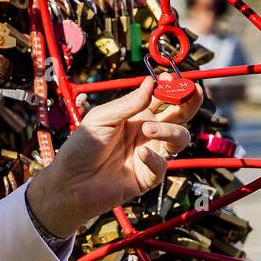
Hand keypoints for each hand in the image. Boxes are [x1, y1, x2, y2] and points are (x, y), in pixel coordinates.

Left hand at [25, 76, 200, 236]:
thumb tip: (151, 82)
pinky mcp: (148, 176)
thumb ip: (127, 104)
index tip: (170, 78)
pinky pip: (162, 166)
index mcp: (137, 114)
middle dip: (190, 101)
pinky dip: (154, 159)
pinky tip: (140, 154)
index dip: (171, 86)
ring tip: (149, 129)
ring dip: (170, 130)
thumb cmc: (82, 148)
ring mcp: (150, 153)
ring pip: (180, 138)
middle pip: (180, 114)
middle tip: (190, 92)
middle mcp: (148, 132)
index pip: (163, 97)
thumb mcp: (100, 119)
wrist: (70, 182)